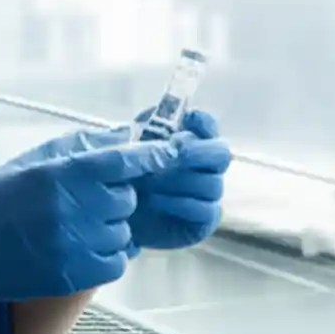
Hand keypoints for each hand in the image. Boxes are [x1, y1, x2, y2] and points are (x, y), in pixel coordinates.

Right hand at [2, 110, 231, 251]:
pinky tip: (79, 247)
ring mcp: (74, 243)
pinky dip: (106, 255)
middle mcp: (72, 208)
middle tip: (84, 200)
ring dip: (109, 228)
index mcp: (62, 174)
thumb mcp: (34, 160)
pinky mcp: (74, 274)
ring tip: (75, 226)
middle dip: (113, 197)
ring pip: (123, 231)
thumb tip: (124, 134)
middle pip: (126, 198)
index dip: (152, 155)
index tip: (172, 151)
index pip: (122, 161)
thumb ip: (81, 146)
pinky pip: (116, 261)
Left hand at [130, 113, 231, 249]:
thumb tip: (156, 112)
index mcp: (191, 139)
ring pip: (211, 183)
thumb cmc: (124, 174)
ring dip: (179, 181)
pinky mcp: (204, 221)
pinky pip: (206, 211)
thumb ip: (143, 127)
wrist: (114, 213)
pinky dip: (181, 204)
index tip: (186, 119)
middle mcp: (206, 165)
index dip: (201, 122)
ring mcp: (208, 193)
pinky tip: (155, 201)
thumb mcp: (126, 144)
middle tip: (174, 150)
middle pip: (221, 153)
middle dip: (197, 151)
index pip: (207, 124)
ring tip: (148, 181)